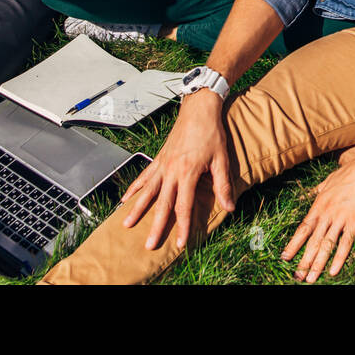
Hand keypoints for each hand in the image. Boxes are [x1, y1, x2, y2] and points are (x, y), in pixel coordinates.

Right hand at [120, 89, 233, 249]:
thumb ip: (223, 185)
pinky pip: (144, 176)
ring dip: (136, 209)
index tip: (180, 243)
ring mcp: (162, 164)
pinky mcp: (159, 158)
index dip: (183, 226)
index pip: (184, 206)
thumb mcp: (221, 159)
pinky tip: (125, 199)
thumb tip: (230, 207)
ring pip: (147, 191)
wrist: (199, 109)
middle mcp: (172, 170)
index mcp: (188, 173)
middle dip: (155, 226)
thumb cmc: (212, 132)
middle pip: (162, 204)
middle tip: (148, 245)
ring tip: (126, 225)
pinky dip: (134, 188)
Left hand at [281, 145, 354, 281]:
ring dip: (317, 264)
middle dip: (303, 260)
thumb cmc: (351, 171)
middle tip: (296, 276)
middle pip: (312, 241)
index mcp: (319, 204)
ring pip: (326, 245)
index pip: (303, 228)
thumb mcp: (329, 179)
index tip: (284, 257)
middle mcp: (327, 213)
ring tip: (310, 279)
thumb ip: (318, 189)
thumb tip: (310, 193)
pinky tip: (332, 271)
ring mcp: (341, 218)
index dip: (293, 244)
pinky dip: (338, 259)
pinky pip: (345, 244)